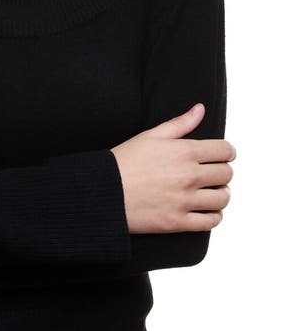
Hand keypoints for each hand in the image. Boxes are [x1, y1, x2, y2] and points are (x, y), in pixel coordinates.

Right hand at [111, 103, 234, 233]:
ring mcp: (184, 200)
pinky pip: (211, 221)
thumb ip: (180, 123)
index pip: (225, 151)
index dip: (227, 152)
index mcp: (183, 151)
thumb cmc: (125, 161)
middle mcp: (188, 175)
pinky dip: (214, 216)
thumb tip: (199, 109)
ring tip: (209, 191)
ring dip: (220, 194)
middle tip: (212, 173)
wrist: (104, 192)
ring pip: (223, 198)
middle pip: (226, 174)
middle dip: (222, 171)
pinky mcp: (178, 222)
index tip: (222, 155)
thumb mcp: (150, 136)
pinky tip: (205, 209)